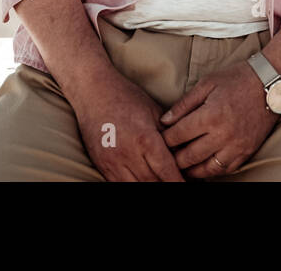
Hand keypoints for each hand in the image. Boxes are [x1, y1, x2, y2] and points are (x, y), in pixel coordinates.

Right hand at [69, 65, 184, 181]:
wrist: (93, 92)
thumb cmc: (127, 97)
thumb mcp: (154, 112)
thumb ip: (169, 135)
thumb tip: (184, 154)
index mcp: (145, 139)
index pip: (167, 171)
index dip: (178, 181)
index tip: (186, 184)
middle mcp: (128, 154)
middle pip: (152, 182)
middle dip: (167, 184)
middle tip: (177, 182)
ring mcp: (112, 162)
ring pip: (136, 187)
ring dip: (150, 186)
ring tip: (161, 181)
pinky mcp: (101, 166)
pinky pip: (119, 185)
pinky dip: (133, 186)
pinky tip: (143, 181)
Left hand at [158, 59, 280, 179]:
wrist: (270, 84)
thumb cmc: (237, 79)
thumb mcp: (207, 84)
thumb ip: (184, 104)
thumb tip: (164, 121)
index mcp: (210, 115)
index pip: (178, 135)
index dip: (165, 139)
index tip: (159, 140)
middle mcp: (222, 134)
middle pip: (188, 156)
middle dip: (173, 158)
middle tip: (166, 156)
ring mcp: (236, 146)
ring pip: (205, 168)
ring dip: (190, 169)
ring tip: (181, 167)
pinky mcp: (247, 151)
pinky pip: (225, 169)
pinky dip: (211, 171)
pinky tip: (202, 168)